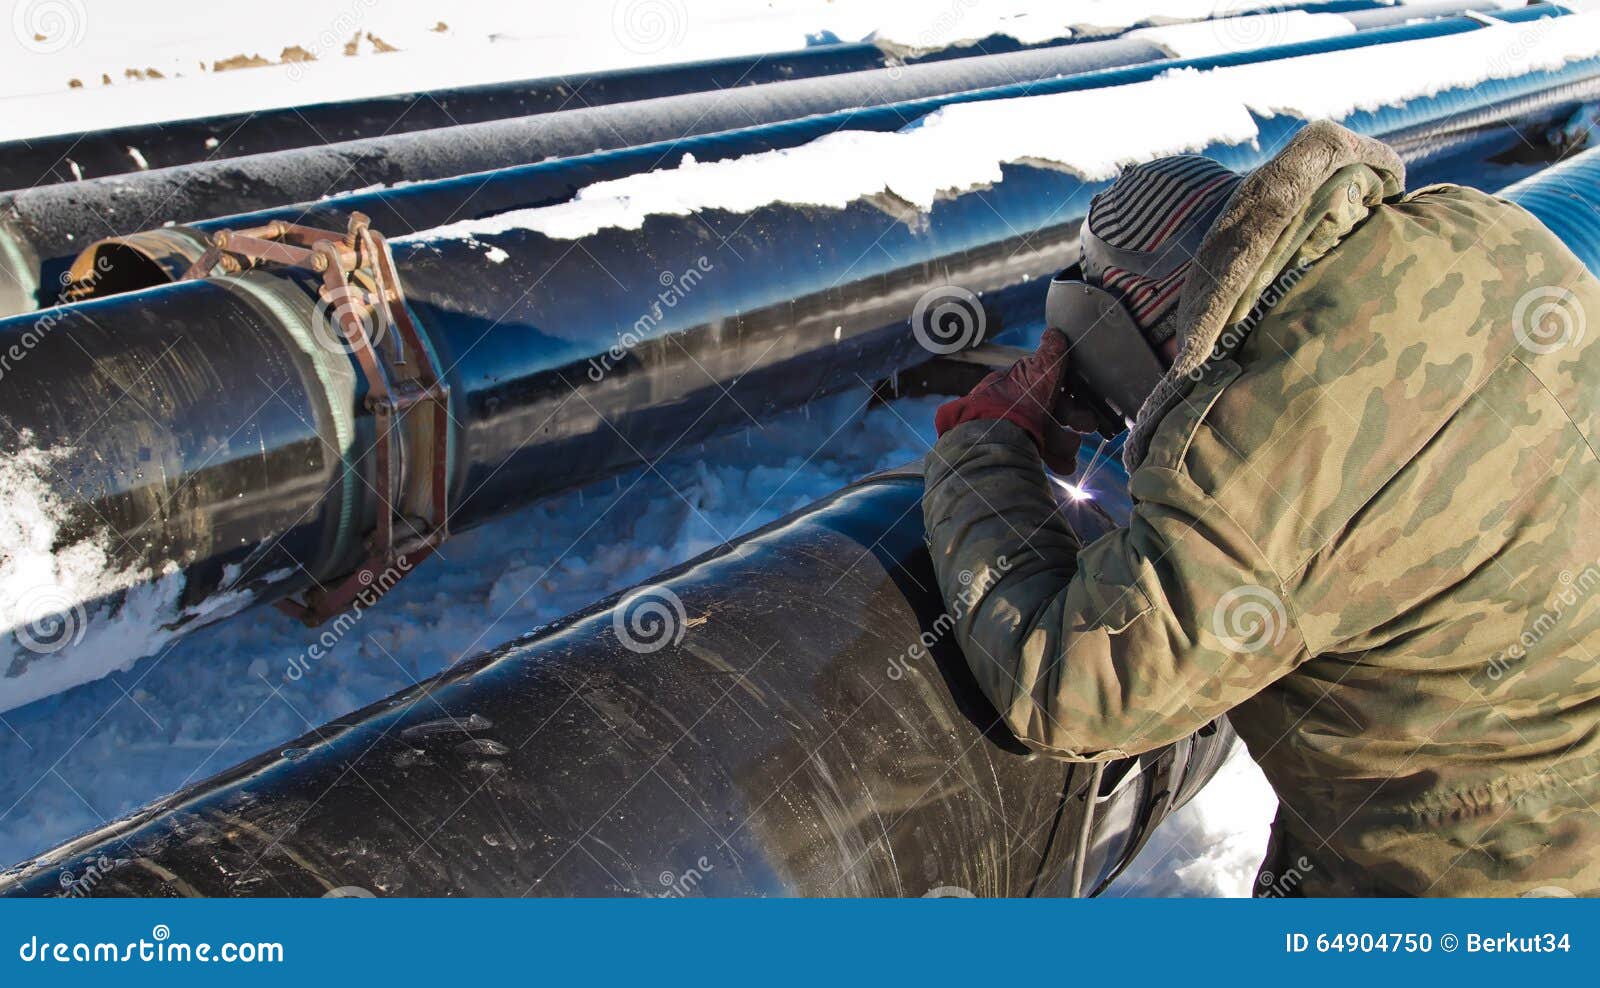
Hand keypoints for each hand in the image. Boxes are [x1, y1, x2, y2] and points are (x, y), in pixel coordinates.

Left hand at [935, 330, 1097, 474]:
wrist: (989, 438)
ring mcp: (1011, 427)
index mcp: (1020, 382)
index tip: (1087, 402)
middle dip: (1074, 418)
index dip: (1072, 392)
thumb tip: (1055, 333)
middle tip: (1087, 426)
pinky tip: (1064, 465)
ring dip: (1064, 443)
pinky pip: (1035, 451)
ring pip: (1046, 433)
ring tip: (1071, 455)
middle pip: (1051, 409)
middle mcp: (1015, 403)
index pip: (1051, 384)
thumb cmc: (1018, 402)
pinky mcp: (1009, 448)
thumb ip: (1052, 354)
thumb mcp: (1041, 372)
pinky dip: (1052, 457)